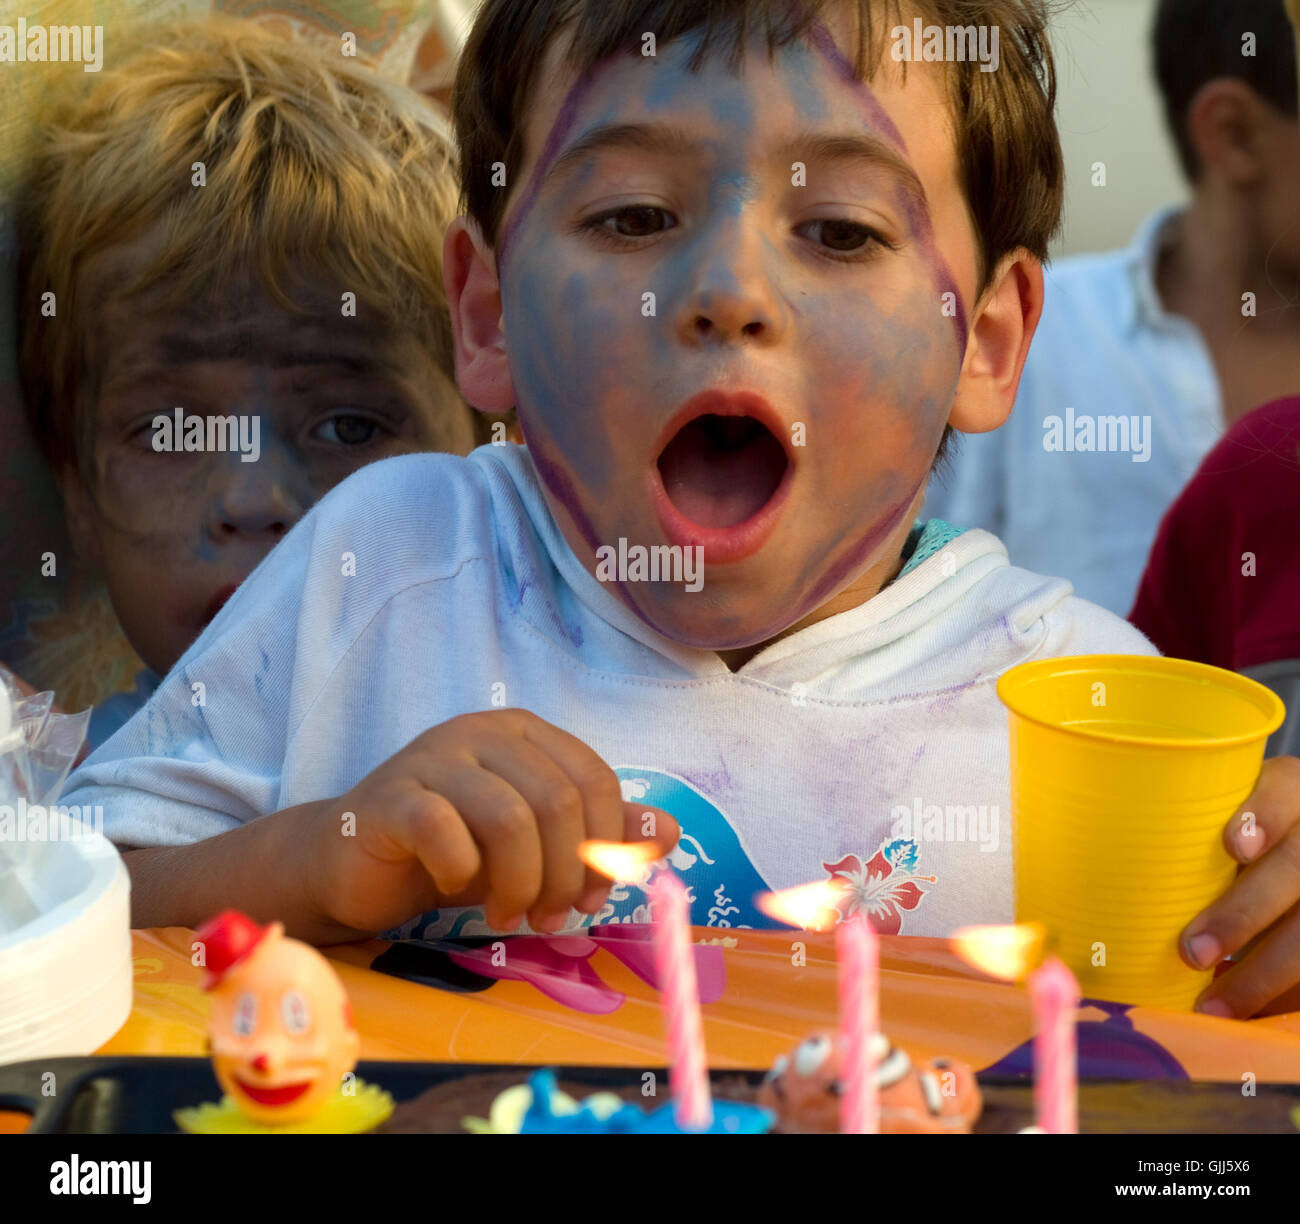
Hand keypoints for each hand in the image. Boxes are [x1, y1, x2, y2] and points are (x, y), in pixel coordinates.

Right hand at [304, 709, 677, 935]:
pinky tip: (452, 887)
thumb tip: (671, 832)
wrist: (354, 861)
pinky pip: (445, 832)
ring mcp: (434, 757)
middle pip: (557, 800)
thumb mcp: (536, 846)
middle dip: (565, 873)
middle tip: (549, 917)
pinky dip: (461, 873)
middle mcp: (483, 733)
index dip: (606, 845)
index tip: (592, 898)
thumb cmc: (455, 849)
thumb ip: (600, 835)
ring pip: (509, 818)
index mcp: (526, 734)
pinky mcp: (392, 795)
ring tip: (508, 914)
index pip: (593, 779)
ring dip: (519, 883)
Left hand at [1180, 756, 1299, 1017]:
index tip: (1233, 845)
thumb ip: (1176, 831)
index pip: (1283, 793)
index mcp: (1286, 792)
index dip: (1264, 817)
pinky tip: (1247, 1015)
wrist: (1280, 849)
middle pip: (1296, 867)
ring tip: (1214, 1004)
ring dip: (1264, 972)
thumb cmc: (1218, 831)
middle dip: (1245, 913)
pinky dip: (1283, 995)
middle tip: (1193, 952)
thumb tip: (1085, 868)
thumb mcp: (1210, 816)